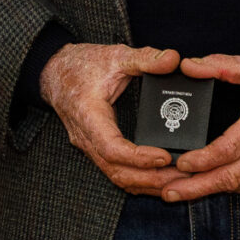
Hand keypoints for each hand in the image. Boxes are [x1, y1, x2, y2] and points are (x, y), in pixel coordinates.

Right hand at [43, 42, 184, 194]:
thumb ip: (144, 58)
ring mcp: (90, 147)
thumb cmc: (81, 65)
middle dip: (151, 178)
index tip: (165, 156)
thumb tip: (173, 59)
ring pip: (117, 177)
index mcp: (89, 116)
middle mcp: (87, 138)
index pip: (112, 149)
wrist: (55, 72)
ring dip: (147, 183)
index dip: (139, 158)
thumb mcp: (114, 55)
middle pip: (117, 172)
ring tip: (178, 178)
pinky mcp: (96, 149)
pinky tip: (161, 178)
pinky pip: (116, 172)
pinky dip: (139, 180)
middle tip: (184, 173)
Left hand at [163, 55, 239, 200]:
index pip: (230, 149)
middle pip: (231, 177)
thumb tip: (188, 66)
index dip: (203, 160)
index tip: (181, 162)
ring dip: (209, 191)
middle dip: (197, 188)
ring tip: (178, 192)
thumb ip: (221, 65)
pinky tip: (207, 185)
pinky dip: (227, 186)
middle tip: (168, 192)